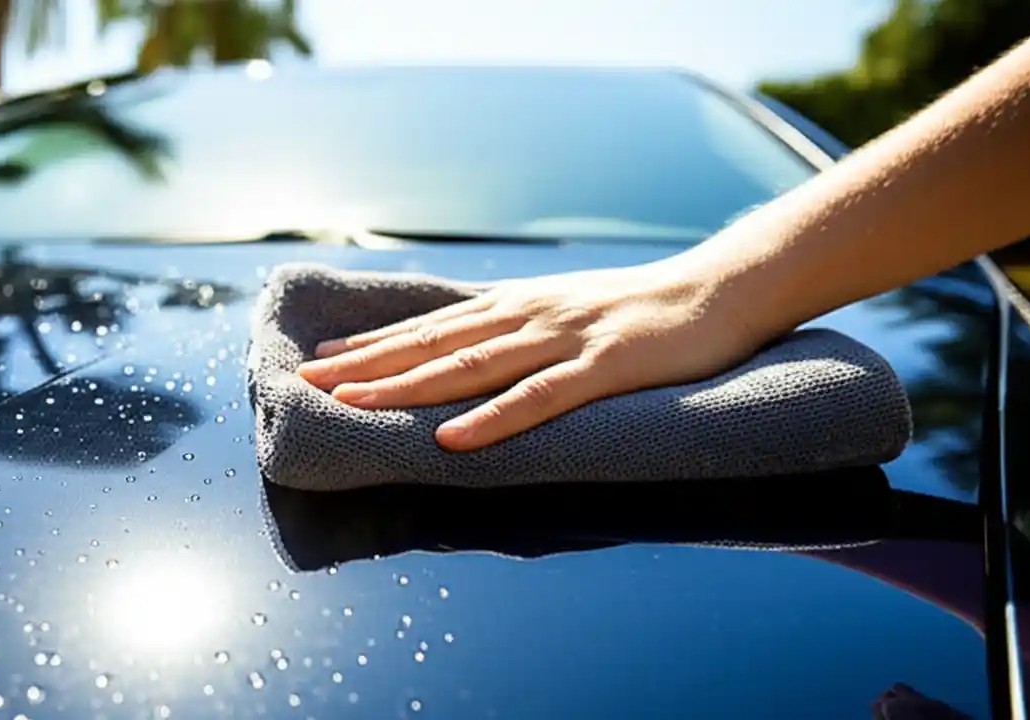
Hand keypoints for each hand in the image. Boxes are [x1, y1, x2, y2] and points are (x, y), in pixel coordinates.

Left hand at [297, 261, 762, 451]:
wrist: (720, 288)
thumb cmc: (642, 308)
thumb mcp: (568, 310)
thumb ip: (520, 327)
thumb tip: (470, 347)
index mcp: (519, 305)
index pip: (432, 326)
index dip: (375, 342)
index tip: (323, 356)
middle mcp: (528, 315)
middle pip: (435, 344)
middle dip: (369, 364)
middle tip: (310, 380)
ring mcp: (564, 339)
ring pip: (472, 367)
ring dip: (409, 386)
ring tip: (354, 402)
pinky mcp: (604, 367)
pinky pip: (541, 398)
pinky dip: (494, 418)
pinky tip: (453, 438)